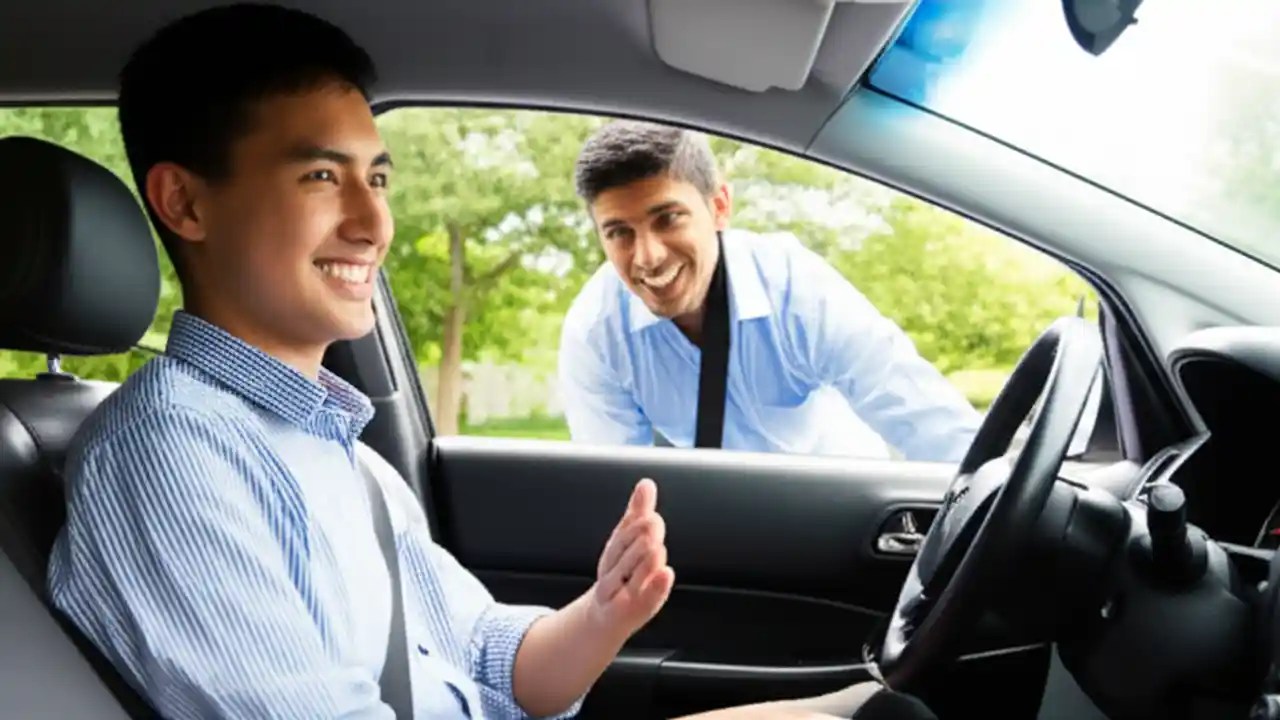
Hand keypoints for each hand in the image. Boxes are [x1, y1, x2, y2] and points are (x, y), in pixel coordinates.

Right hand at [590, 478, 675, 636]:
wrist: (605, 616)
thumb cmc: (621, 575)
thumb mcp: (628, 543)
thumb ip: (638, 514)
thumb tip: (646, 483)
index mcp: (614, 550)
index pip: (622, 534)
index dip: (635, 525)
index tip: (650, 515)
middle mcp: (612, 571)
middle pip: (622, 553)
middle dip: (638, 539)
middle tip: (653, 525)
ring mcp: (618, 593)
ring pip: (628, 576)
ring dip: (643, 561)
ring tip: (656, 548)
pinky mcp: (627, 611)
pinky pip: (640, 599)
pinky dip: (655, 587)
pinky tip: (666, 574)